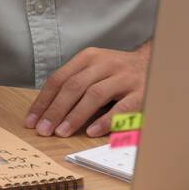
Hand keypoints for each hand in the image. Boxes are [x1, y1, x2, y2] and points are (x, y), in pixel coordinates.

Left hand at [25, 42, 151, 137]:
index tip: (31, 121)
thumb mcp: (95, 70)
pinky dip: (106, 120)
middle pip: (74, 86)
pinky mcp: (141, 92)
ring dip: (76, 115)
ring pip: (94, 95)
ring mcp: (124, 77)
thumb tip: (47, 113)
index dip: (44, 101)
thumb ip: (75, 85)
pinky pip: (121, 107)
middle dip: (55, 109)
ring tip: (62, 132)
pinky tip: (92, 132)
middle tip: (43, 130)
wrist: (157, 62)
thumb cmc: (118, 72)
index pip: (59, 78)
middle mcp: (105, 64)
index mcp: (89, 58)